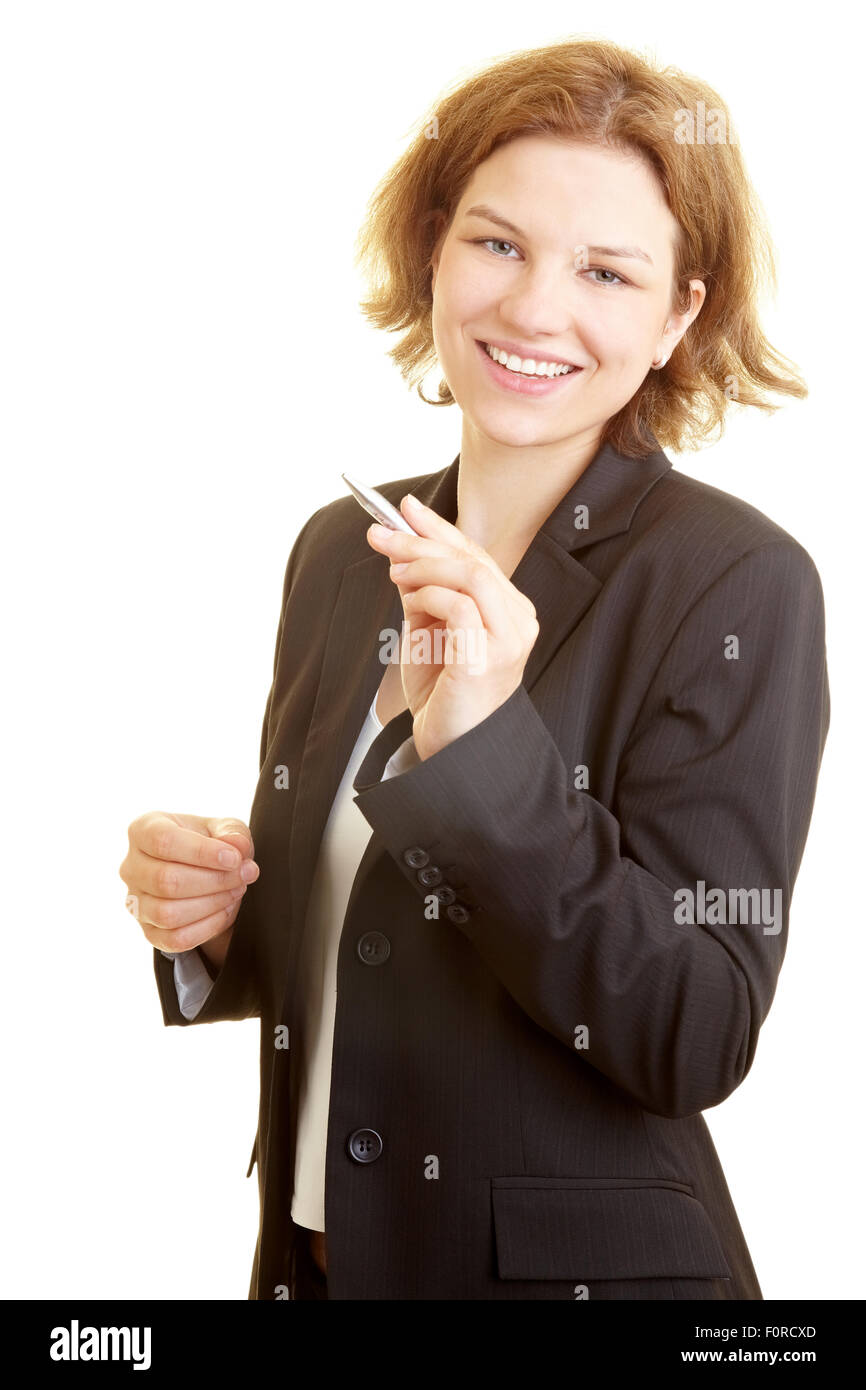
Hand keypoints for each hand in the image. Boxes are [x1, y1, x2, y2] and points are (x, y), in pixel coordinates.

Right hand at [119, 812, 258, 956]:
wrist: (202, 873)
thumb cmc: (209, 844)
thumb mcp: (224, 829)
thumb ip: (233, 832)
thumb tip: (238, 847)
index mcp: (143, 830)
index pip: (163, 841)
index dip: (202, 852)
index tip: (234, 858)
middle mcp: (131, 867)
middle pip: (166, 880)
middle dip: (214, 880)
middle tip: (245, 875)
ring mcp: (135, 902)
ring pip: (168, 913)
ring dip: (212, 904)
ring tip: (236, 890)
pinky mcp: (148, 931)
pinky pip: (175, 939)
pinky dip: (207, 927)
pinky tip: (225, 910)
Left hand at [365, 494, 538, 758]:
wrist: (451, 750)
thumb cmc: (443, 695)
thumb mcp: (428, 632)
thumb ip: (424, 594)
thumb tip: (402, 553)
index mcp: (508, 610)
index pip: (476, 556)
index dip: (440, 529)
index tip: (404, 509)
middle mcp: (517, 619)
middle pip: (473, 559)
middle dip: (422, 540)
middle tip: (380, 534)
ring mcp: (509, 638)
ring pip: (471, 574)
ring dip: (424, 564)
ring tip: (394, 572)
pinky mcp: (490, 657)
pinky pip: (460, 606)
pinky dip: (429, 595)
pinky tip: (410, 602)